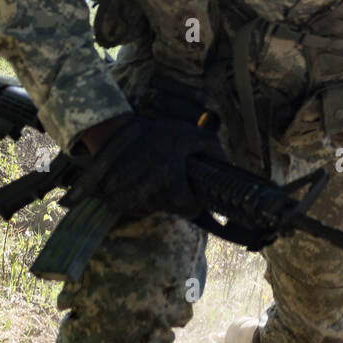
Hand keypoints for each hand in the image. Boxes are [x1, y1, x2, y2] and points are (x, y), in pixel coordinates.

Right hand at [66, 114, 224, 220]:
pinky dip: (141, 196)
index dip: (194, 200)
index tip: (191, 189)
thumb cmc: (157, 134)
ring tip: (155, 173)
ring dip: (158, 195)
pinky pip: (138, 206)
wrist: (115, 133)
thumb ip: (212, 150)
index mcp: (171, 185)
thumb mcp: (190, 136)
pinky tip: (141, 178)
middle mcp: (151, 197)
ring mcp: (133, 202)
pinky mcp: (118, 202)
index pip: (191, 210)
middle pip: (174, 208)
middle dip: (176, 195)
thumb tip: (226, 166)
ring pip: (156, 207)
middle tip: (171, 176)